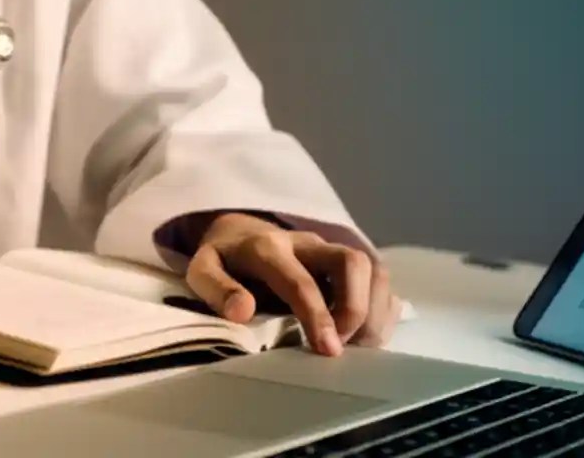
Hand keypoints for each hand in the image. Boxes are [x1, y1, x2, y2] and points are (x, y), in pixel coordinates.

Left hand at [185, 212, 400, 356]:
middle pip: (352, 261)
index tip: (329, 350)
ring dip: (374, 311)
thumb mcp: (202, 269)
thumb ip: (217, 289)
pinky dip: (381, 310)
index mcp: (269, 248)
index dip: (318, 316)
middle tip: (343, 347)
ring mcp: (332, 252)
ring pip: (373, 269)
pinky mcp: (347, 264)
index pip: (301, 280)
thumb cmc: (223, 259)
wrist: (241, 232)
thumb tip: (243, 311)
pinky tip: (366, 335)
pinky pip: (380, 281)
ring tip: (358, 346)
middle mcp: (307, 244)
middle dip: (356, 308)